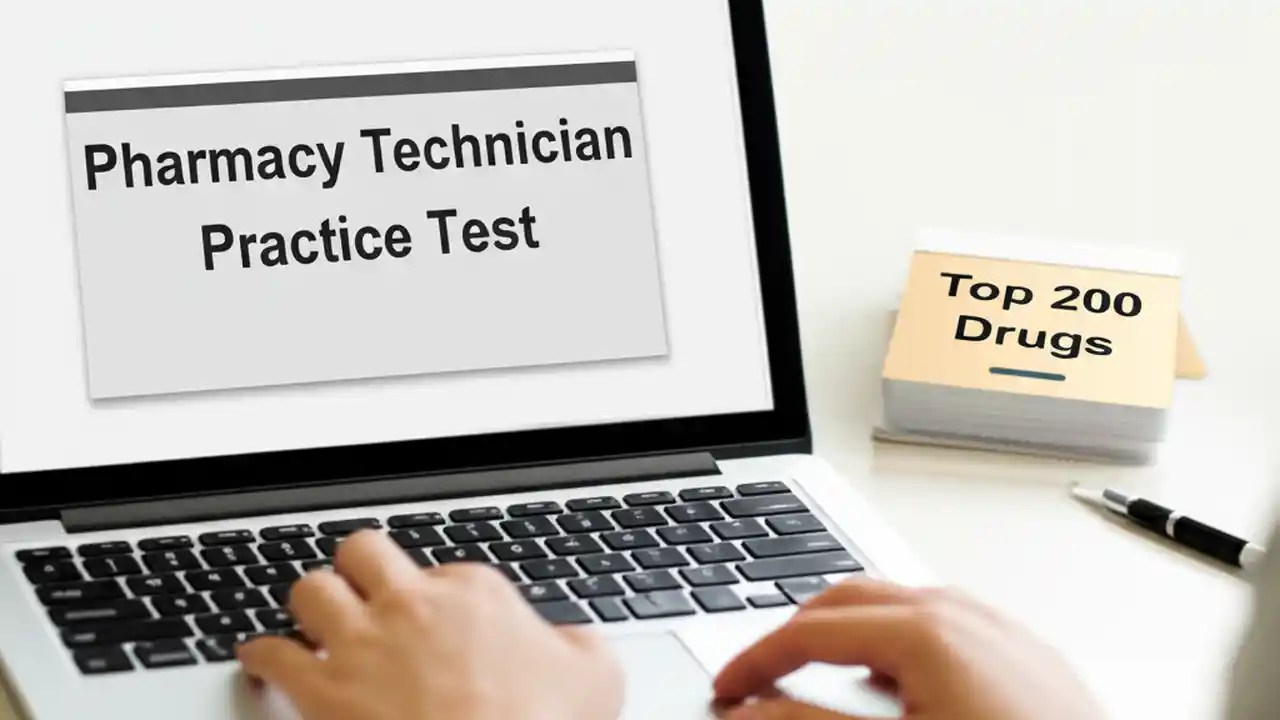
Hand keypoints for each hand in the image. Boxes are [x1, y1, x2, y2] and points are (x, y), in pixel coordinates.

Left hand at [237, 530, 622, 719]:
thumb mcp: (594, 676)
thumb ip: (579, 647)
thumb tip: (573, 645)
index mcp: (472, 592)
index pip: (443, 569)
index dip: (439, 595)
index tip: (442, 618)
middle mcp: (410, 605)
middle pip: (363, 552)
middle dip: (359, 567)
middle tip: (363, 586)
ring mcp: (360, 644)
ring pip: (310, 588)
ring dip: (311, 603)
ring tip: (314, 615)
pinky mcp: (321, 690)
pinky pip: (270, 655)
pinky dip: (262, 656)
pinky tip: (260, 659)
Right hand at [714, 579, 1103, 719]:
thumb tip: (750, 713)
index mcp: (923, 630)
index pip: (809, 631)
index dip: (755, 661)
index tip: (726, 691)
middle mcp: (959, 612)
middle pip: (846, 598)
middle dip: (792, 634)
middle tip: (759, 678)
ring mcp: (995, 627)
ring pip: (894, 605)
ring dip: (844, 633)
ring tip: (818, 678)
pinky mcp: (1021, 651)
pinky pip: (939, 623)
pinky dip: (893, 642)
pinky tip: (896, 685)